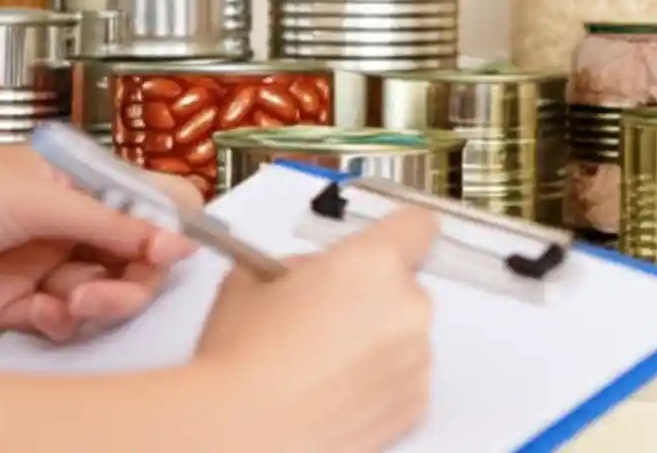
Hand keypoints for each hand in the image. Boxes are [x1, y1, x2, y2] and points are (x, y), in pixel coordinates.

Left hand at [0, 145, 200, 340]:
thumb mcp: (38, 200)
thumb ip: (113, 226)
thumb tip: (181, 242)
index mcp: (82, 182)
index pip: (154, 203)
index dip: (171, 228)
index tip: (170, 252)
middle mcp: (72, 224)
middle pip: (140, 258)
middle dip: (136, 278)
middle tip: (114, 288)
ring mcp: (48, 265)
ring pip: (108, 293)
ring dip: (102, 303)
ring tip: (75, 303)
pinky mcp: (21, 305)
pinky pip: (68, 322)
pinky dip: (66, 324)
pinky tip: (47, 314)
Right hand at [196, 206, 438, 452]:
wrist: (239, 432)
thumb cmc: (242, 357)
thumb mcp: (253, 278)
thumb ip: (297, 263)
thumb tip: (310, 273)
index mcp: (373, 263)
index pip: (417, 225)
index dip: (398, 234)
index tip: (383, 245)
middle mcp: (408, 307)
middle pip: (404, 285)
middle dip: (370, 296)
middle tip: (321, 317)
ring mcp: (416, 359)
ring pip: (405, 334)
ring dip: (376, 340)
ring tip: (320, 363)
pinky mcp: (414, 405)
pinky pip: (404, 377)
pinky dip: (379, 381)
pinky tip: (333, 390)